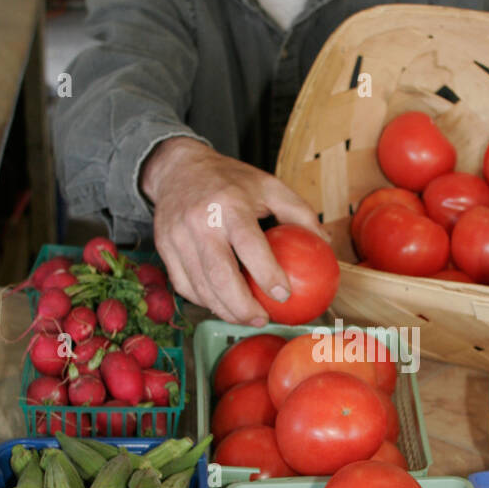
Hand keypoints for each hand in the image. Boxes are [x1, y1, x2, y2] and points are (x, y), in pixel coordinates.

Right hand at [140, 137, 326, 323]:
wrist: (178, 168)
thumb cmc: (230, 180)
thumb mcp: (269, 185)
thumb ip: (299, 212)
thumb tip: (325, 243)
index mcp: (229, 204)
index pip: (249, 245)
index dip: (267, 273)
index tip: (283, 294)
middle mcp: (199, 221)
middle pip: (219, 275)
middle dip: (241, 306)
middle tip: (262, 319)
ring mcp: (176, 237)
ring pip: (199, 286)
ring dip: (224, 310)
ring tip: (246, 318)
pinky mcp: (163, 248)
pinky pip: (184, 285)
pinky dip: (204, 300)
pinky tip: (222, 305)